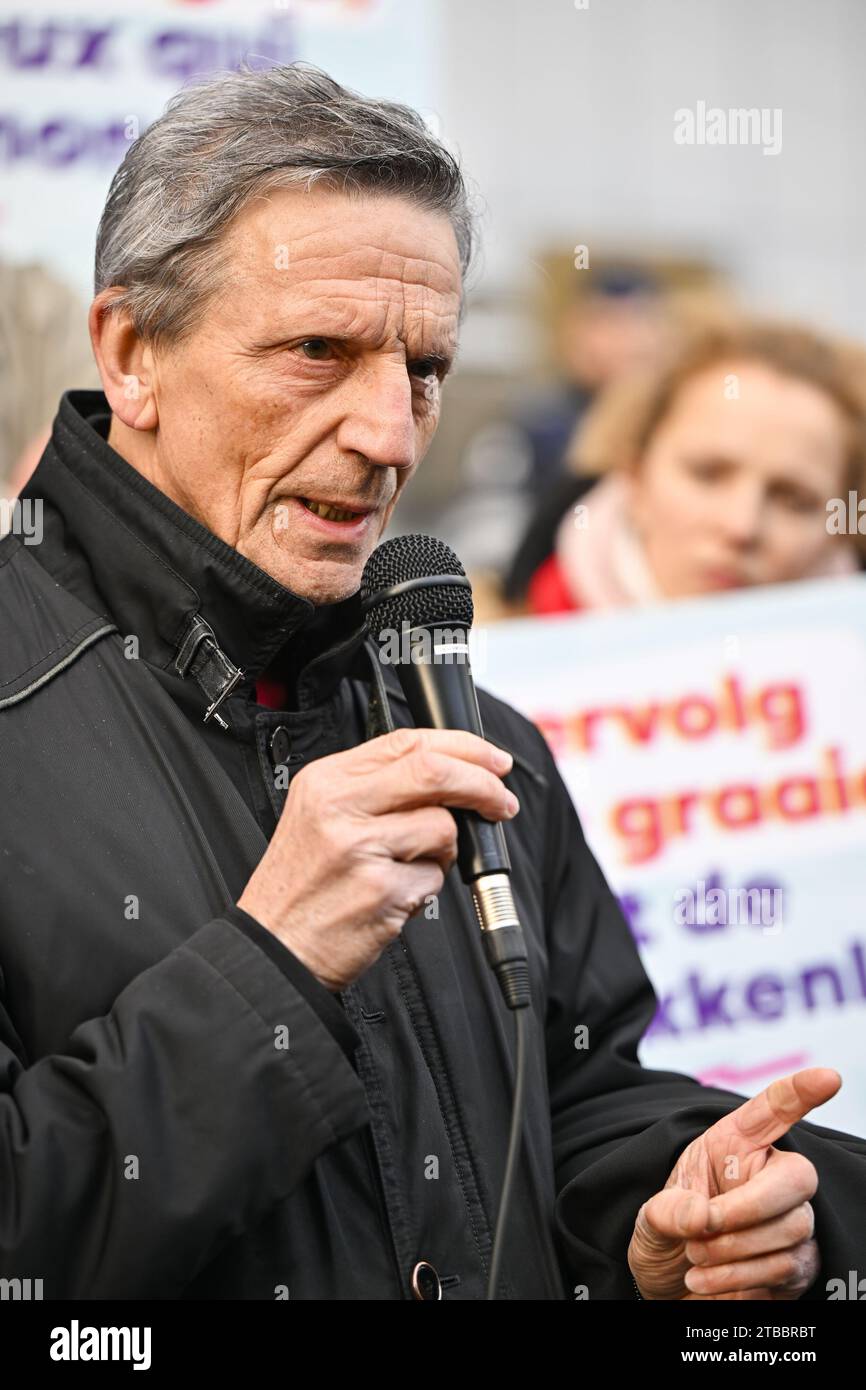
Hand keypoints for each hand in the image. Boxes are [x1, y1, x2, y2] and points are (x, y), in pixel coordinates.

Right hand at [238, 726, 516, 990]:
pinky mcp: (381, 891)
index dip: (463, 746)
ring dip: (445, 851)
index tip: (492, 761)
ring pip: (443, 828)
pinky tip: (396, 896)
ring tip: (412, 867)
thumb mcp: (319, 816)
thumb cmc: (302, 886)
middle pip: (434, 772)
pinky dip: (427, 889)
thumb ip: (376, 788)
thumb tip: (452, 775)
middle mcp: (339, 808)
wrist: (274, 947)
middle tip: (502, 801)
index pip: (407, 741)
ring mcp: (360, 848)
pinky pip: (434, 879)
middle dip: (483, 784)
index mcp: (326, 781)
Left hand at [628, 1067, 841, 1298]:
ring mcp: (790, 1221)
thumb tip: (701, 1216)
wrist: (673, 1291)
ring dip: (735, 1251)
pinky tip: (709, 1283)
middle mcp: (769, 1176)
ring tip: (695, 1259)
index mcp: (733, 1146)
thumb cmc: (668, 1240)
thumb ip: (668, 1212)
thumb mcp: (650, 1219)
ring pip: (791, 1228)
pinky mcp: (799, 1264)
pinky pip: (787, 1267)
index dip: (800, 1092)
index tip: (828, 1077)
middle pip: (796, 1179)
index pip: (772, 1110)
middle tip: (702, 1229)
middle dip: (747, 1209)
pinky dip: (742, 1279)